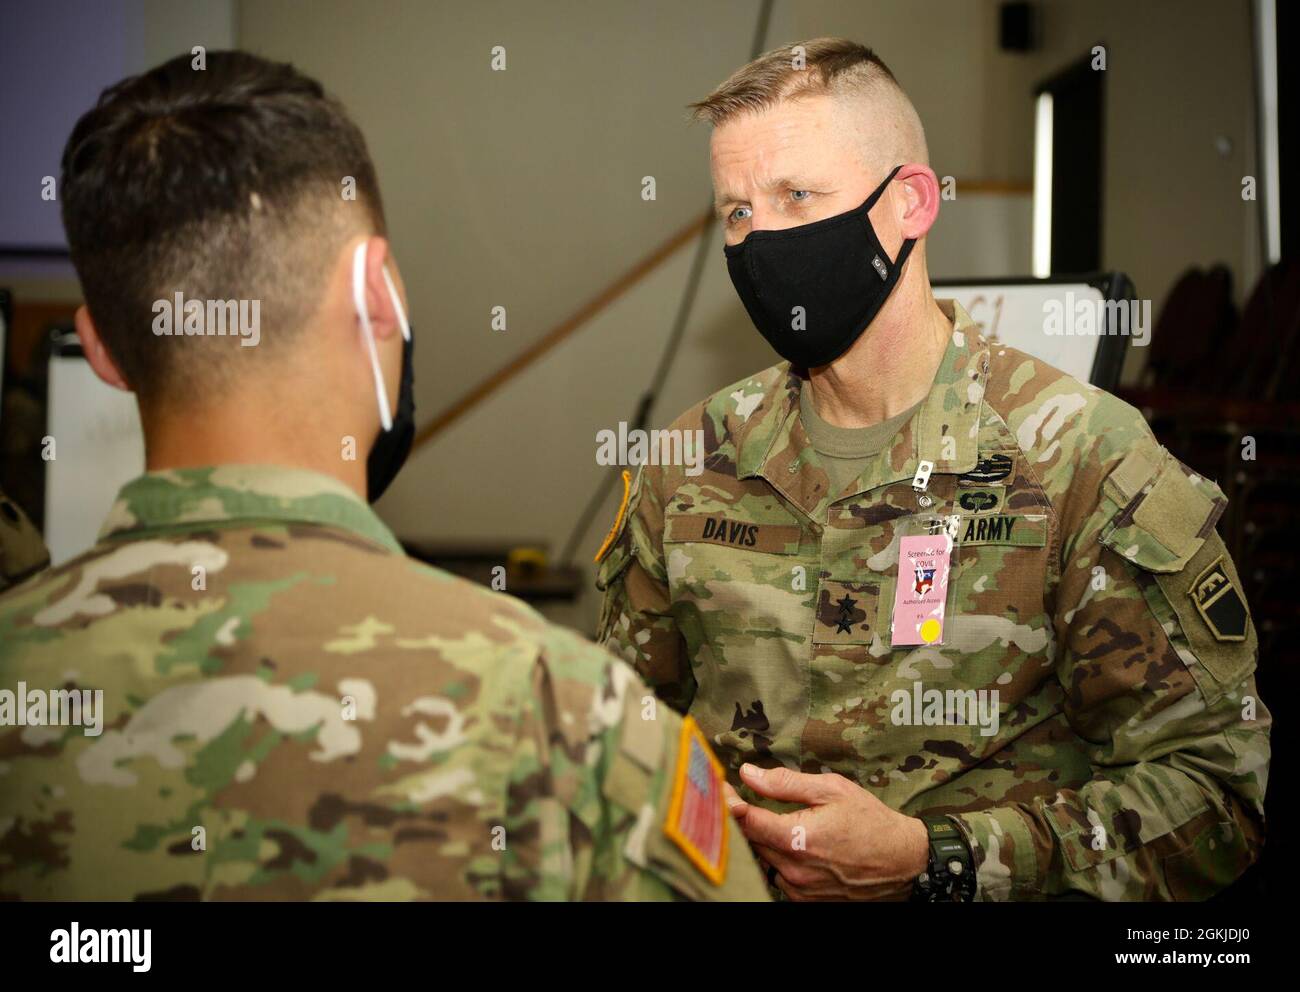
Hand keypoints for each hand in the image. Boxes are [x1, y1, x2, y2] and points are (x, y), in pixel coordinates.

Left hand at [725, 763, 928, 900]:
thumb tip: (748, 773)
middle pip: (751, 842)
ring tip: (772, 822)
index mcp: (797, 838)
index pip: (745, 821)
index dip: (728, 803)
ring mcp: (800, 888)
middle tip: (741, 799)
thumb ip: (785, 783)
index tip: (721, 788)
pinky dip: (778, 859)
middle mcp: (795, 868)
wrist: (902, 861)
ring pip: (763, 860)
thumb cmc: (870, 821)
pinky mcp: (807, 899)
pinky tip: (791, 845)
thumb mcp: (831, 790)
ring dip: (762, 841)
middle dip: (744, 820)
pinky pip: (779, 877)